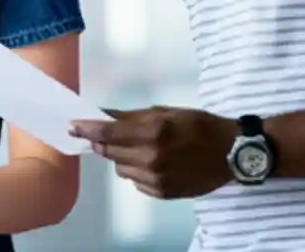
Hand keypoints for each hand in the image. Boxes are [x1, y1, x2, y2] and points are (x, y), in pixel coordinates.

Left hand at [69, 106, 237, 198]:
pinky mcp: (162, 192)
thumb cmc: (199, 125)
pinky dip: (136, 171)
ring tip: (139, 147)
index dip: (86, 129)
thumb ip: (131, 116)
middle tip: (103, 135)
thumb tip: (102, 114)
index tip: (72, 126)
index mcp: (153, 131)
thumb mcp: (166, 112)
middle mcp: (152, 157)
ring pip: (120, 168)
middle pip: (110, 151)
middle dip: (103, 142)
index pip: (108, 132)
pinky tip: (152, 162)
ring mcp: (157, 178)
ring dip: (121, 157)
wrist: (232, 153)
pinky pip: (135, 181)